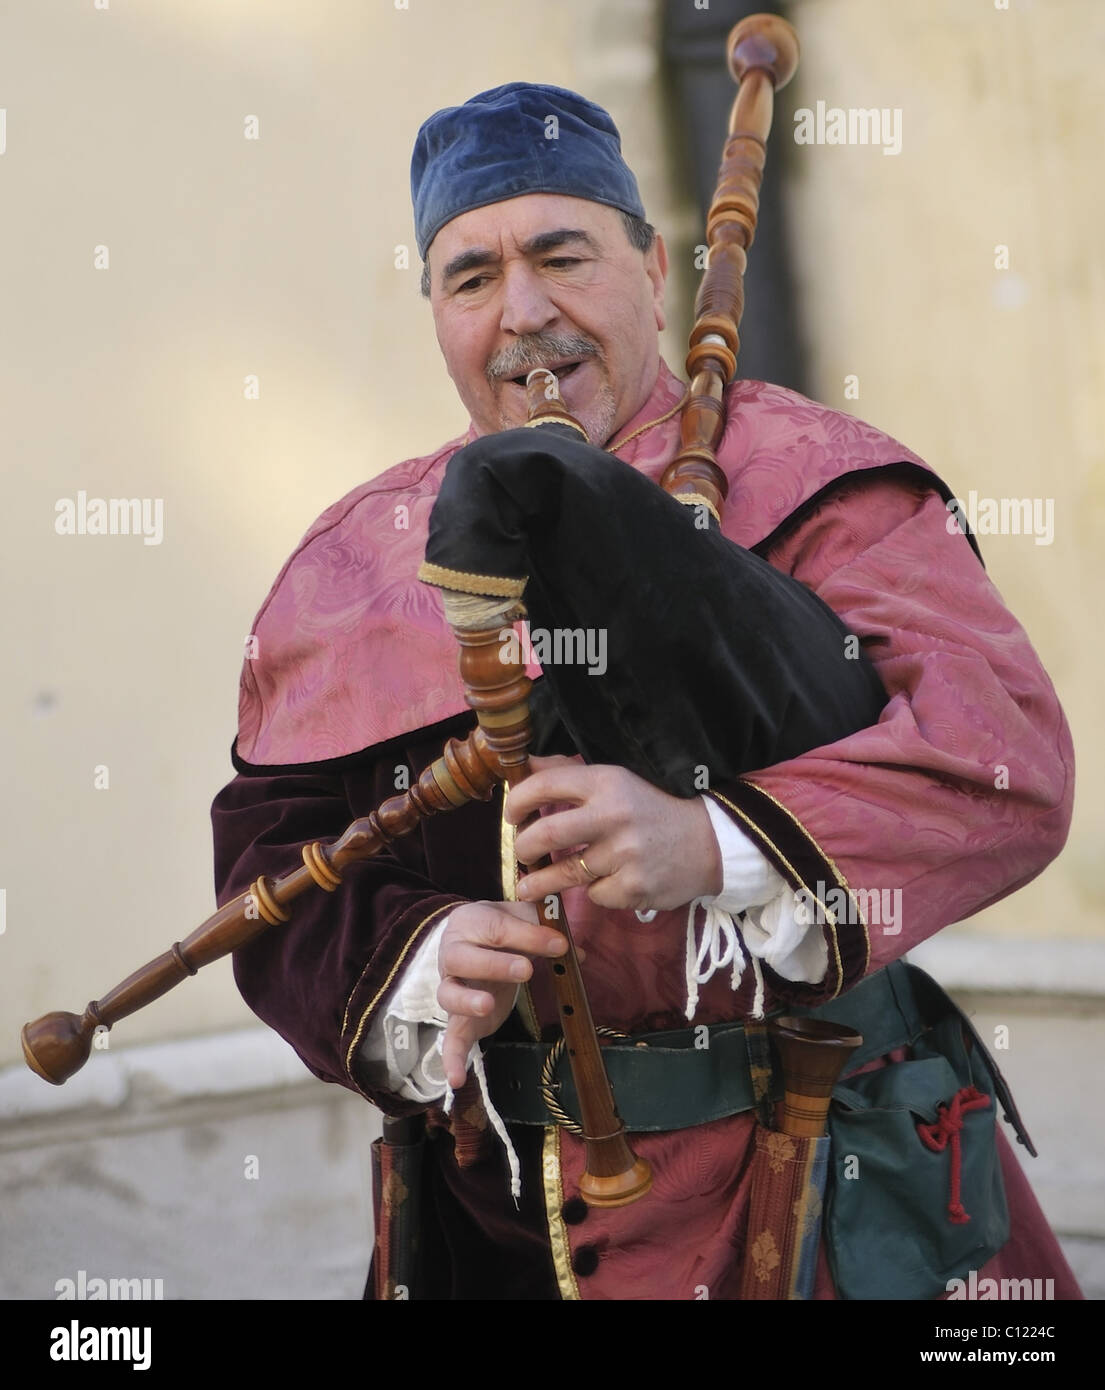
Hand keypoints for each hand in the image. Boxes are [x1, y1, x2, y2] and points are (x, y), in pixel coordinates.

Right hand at [438, 899, 566, 1088]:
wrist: (471, 940)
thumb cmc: (501, 928)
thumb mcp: (520, 918)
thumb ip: (546, 930)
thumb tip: (576, 951)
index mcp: (470, 922)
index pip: (495, 928)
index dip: (528, 937)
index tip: (560, 945)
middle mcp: (452, 953)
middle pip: (463, 958)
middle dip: (495, 964)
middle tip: (526, 970)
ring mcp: (451, 986)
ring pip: (449, 994)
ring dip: (467, 1000)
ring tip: (488, 1005)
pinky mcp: (458, 1018)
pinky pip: (449, 1038)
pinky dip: (451, 1058)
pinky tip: (457, 1080)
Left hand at [506, 755, 722, 912]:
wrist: (709, 842)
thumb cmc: (652, 809)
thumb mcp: (616, 781)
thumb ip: (569, 773)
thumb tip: (525, 764)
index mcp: (606, 782)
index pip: (544, 786)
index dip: (517, 802)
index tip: (511, 815)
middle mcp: (613, 815)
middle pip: (544, 836)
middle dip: (521, 848)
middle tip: (520, 853)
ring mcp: (623, 854)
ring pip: (564, 874)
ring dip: (540, 882)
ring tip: (527, 887)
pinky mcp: (633, 888)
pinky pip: (595, 895)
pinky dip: (595, 892)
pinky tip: (609, 882)